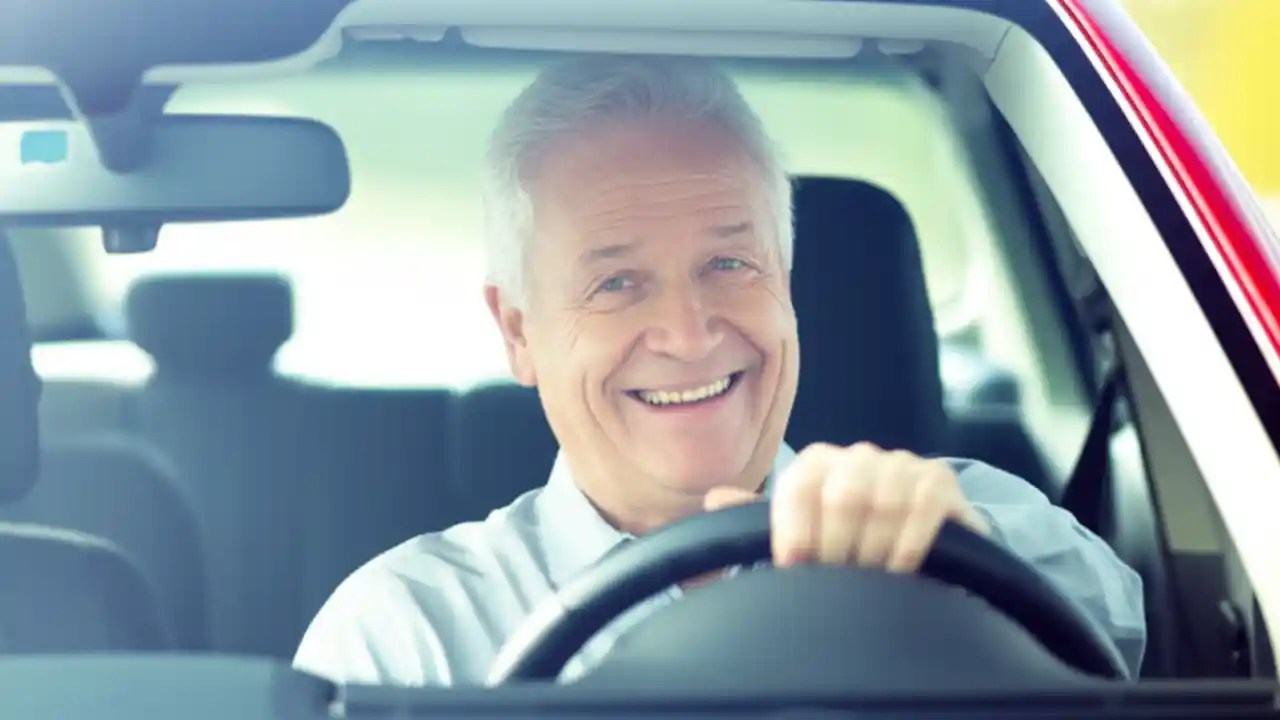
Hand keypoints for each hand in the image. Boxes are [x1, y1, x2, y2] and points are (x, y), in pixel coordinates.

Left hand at [704, 442, 988, 572]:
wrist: (913, 535)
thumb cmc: (846, 539)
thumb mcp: (800, 529)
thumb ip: (755, 517)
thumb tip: (716, 499)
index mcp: (817, 463)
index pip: (797, 487)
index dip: (794, 531)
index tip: (794, 568)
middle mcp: (857, 456)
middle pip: (841, 497)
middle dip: (837, 548)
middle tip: (838, 584)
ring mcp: (901, 464)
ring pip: (881, 504)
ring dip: (873, 551)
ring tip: (869, 582)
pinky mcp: (939, 480)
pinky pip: (923, 507)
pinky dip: (908, 544)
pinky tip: (900, 570)